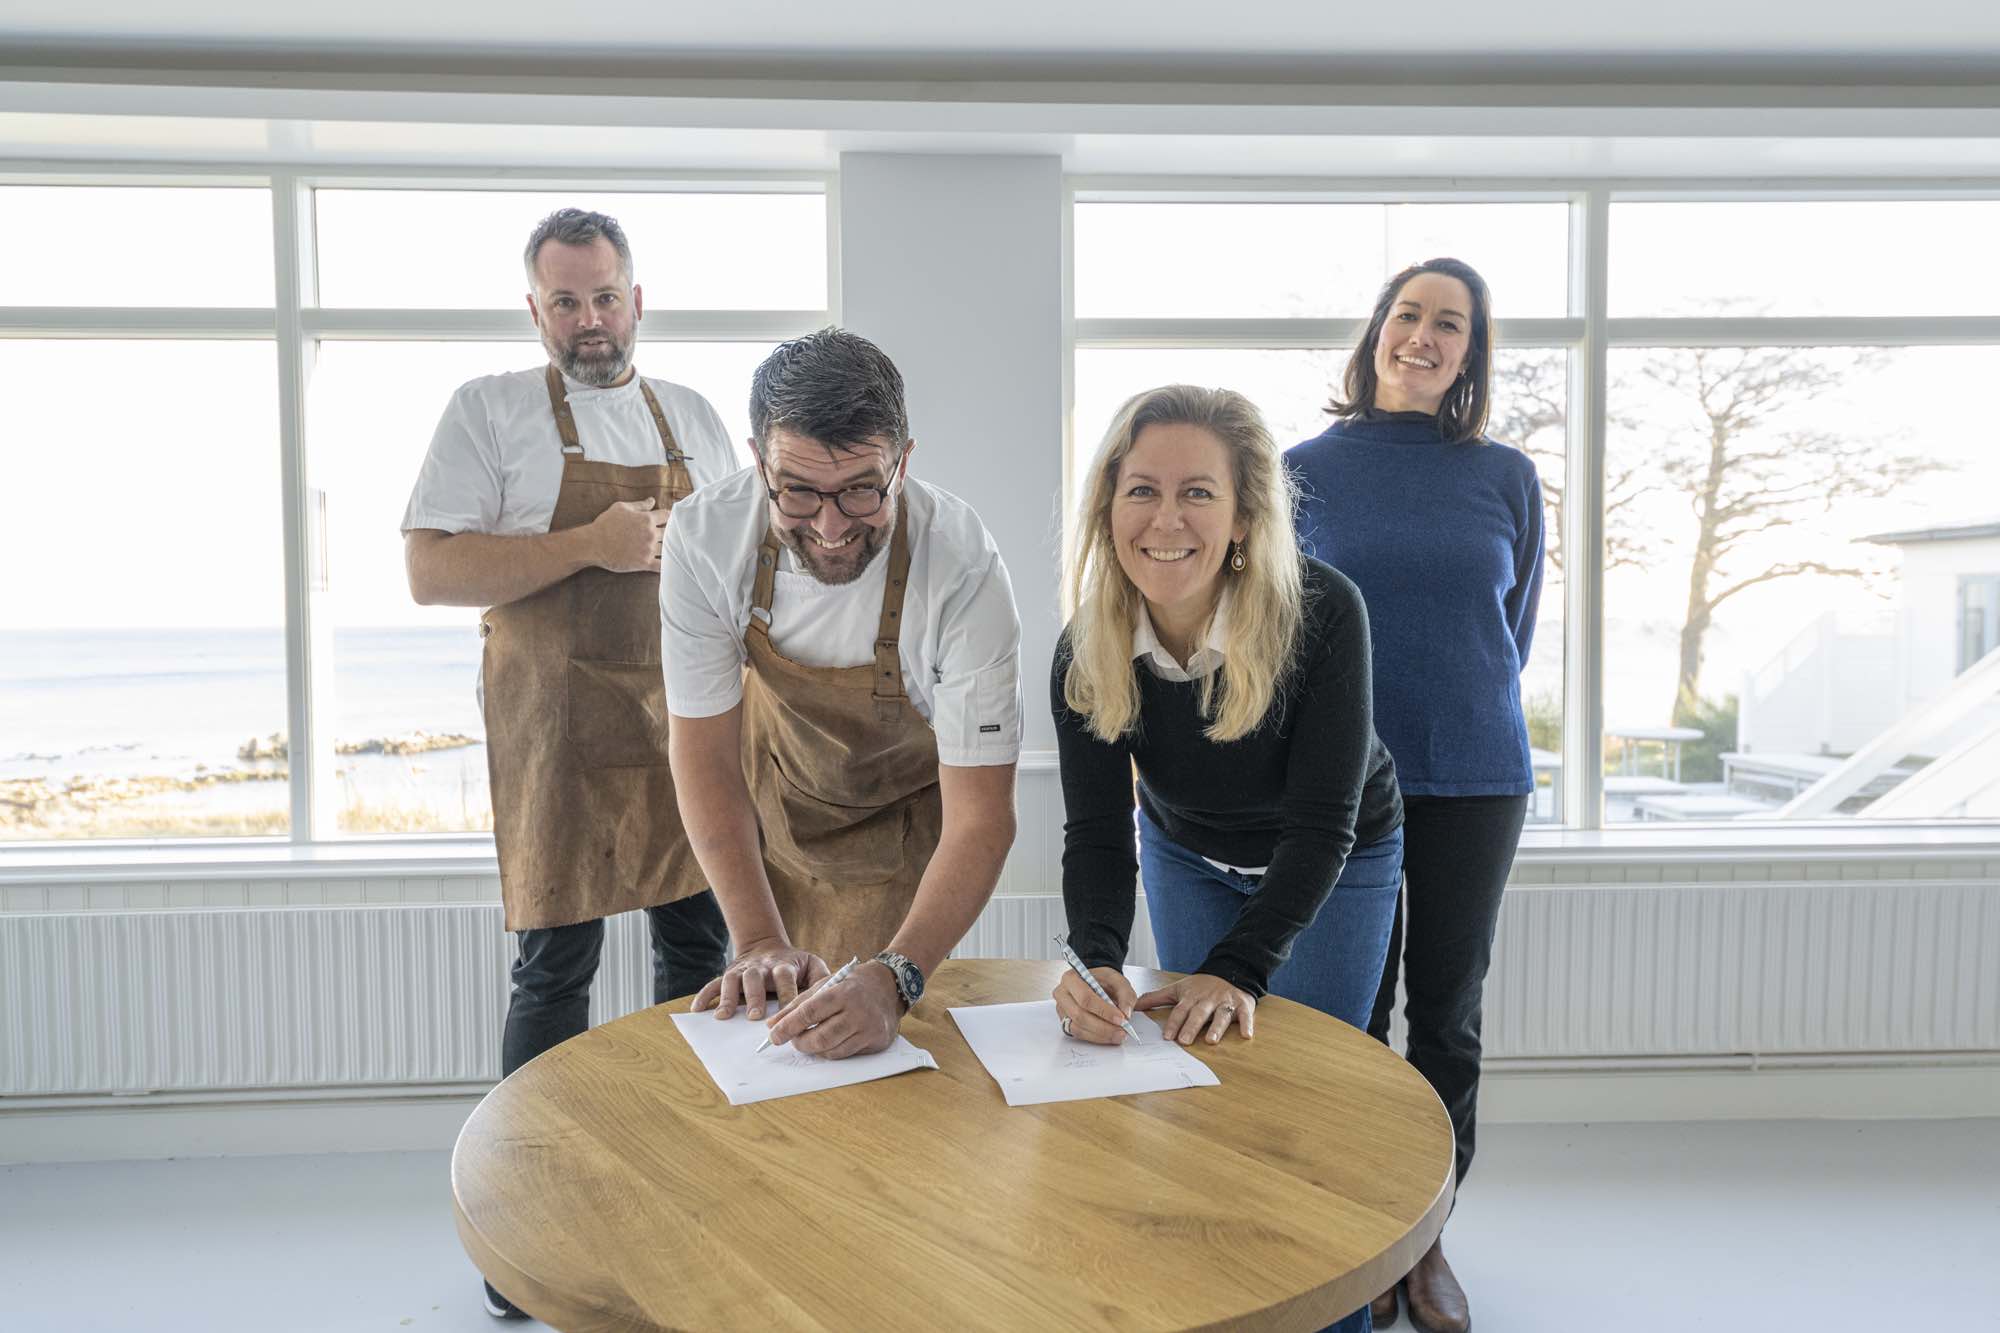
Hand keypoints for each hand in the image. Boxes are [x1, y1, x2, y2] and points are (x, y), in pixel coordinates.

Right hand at [590, 496, 668, 573]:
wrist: (593, 544)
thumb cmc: (605, 524)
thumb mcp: (621, 508)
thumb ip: (640, 505)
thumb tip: (652, 500)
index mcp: (647, 519)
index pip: (667, 516)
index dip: (668, 517)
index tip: (667, 520)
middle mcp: (650, 534)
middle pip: (669, 533)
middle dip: (668, 533)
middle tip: (667, 535)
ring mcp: (648, 549)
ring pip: (667, 548)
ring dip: (668, 548)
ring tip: (669, 548)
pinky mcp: (644, 563)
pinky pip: (662, 566)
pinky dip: (667, 565)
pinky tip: (669, 565)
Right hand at [693, 943, 828, 1019]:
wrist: (767, 946)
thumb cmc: (794, 964)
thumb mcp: (812, 964)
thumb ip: (822, 978)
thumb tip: (833, 995)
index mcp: (783, 964)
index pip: (785, 977)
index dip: (787, 993)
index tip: (789, 1010)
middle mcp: (760, 967)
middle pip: (756, 978)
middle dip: (754, 996)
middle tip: (754, 1016)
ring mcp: (742, 970)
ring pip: (732, 980)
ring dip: (727, 997)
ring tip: (723, 1016)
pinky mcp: (728, 975)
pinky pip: (712, 984)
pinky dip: (704, 995)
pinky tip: (698, 1009)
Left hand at [762, 959, 902, 1058]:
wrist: (890, 986)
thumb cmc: (852, 985)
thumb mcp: (824, 985)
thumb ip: (797, 1005)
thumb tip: (773, 1025)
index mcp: (842, 992)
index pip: (809, 1013)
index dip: (788, 1027)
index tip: (773, 1036)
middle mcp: (858, 1011)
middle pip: (820, 1037)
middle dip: (800, 1043)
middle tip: (792, 1041)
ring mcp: (869, 1028)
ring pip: (832, 1050)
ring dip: (815, 1049)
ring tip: (809, 1040)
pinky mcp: (876, 1042)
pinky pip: (846, 1054)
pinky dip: (832, 1051)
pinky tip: (829, 1042)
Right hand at [1051, 965, 1137, 1045]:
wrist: (1096, 983)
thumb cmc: (1103, 981)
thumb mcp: (1118, 981)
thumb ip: (1126, 995)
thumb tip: (1126, 1014)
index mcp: (1071, 978)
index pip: (1085, 998)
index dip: (1103, 1010)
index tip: (1121, 1018)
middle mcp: (1062, 994)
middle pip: (1079, 1015)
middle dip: (1103, 1027)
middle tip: (1122, 1031)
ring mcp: (1062, 1010)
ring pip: (1078, 1028)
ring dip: (1100, 1035)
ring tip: (1118, 1035)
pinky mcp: (1065, 1022)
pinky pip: (1078, 1034)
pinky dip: (1095, 1038)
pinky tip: (1108, 1036)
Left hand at [1133, 974, 1255, 1045]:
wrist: (1230, 971)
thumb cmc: (1201, 985)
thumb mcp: (1178, 988)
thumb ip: (1156, 997)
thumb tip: (1134, 1005)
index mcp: (1191, 997)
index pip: (1180, 1010)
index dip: (1174, 1023)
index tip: (1167, 1036)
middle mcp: (1207, 1000)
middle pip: (1199, 1014)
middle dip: (1191, 1026)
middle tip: (1184, 1041)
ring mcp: (1225, 1002)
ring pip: (1220, 1015)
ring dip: (1216, 1027)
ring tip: (1211, 1040)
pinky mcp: (1242, 1005)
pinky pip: (1245, 1015)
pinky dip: (1247, 1024)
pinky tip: (1246, 1035)